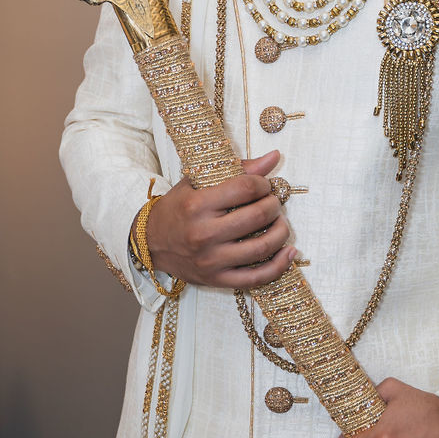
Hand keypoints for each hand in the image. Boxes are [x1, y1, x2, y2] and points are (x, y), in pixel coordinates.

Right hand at [141, 150, 294, 289]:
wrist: (150, 244)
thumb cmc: (177, 209)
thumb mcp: (197, 183)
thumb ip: (237, 170)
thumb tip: (274, 158)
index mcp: (197, 205)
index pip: (245, 188)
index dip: (263, 184)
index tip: (264, 186)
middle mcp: (204, 234)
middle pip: (257, 216)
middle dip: (274, 205)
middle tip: (273, 202)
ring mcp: (211, 260)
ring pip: (262, 247)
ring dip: (281, 231)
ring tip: (280, 223)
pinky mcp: (217, 279)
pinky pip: (257, 278)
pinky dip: (279, 265)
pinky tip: (288, 252)